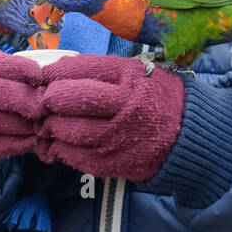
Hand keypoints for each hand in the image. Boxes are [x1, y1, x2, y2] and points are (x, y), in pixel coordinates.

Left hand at [33, 55, 186, 179]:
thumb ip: (101, 70)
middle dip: (49, 99)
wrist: (187, 136)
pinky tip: (66, 141)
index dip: (55, 72)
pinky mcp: (111, 163)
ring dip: (52, 125)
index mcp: (128, 77)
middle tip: (46, 101)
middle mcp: (123, 106)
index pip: (79, 69)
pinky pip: (73, 155)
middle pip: (68, 99)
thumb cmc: (155, 98)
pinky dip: (61, 147)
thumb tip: (56, 69)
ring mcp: (116, 137)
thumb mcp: (137, 73)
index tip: (45, 76)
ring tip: (54, 121)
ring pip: (66, 129)